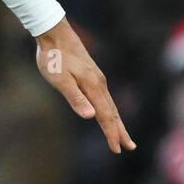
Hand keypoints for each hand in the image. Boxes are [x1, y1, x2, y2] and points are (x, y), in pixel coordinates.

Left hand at [35, 18, 135, 154]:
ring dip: (116, 122)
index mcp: (92, 87)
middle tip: (130, 147)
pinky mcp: (92, 75)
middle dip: (120, 131)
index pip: (105, 116)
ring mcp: (97, 79)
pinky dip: (110, 110)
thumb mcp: (60, 80)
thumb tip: (91, 117)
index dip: (111, 134)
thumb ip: (75, 98)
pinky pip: (105, 98)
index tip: (117, 150)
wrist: (54, 33)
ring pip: (110, 105)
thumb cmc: (54, 57)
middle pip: (113, 112)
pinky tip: (107, 114)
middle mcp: (99, 83)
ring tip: (122, 135)